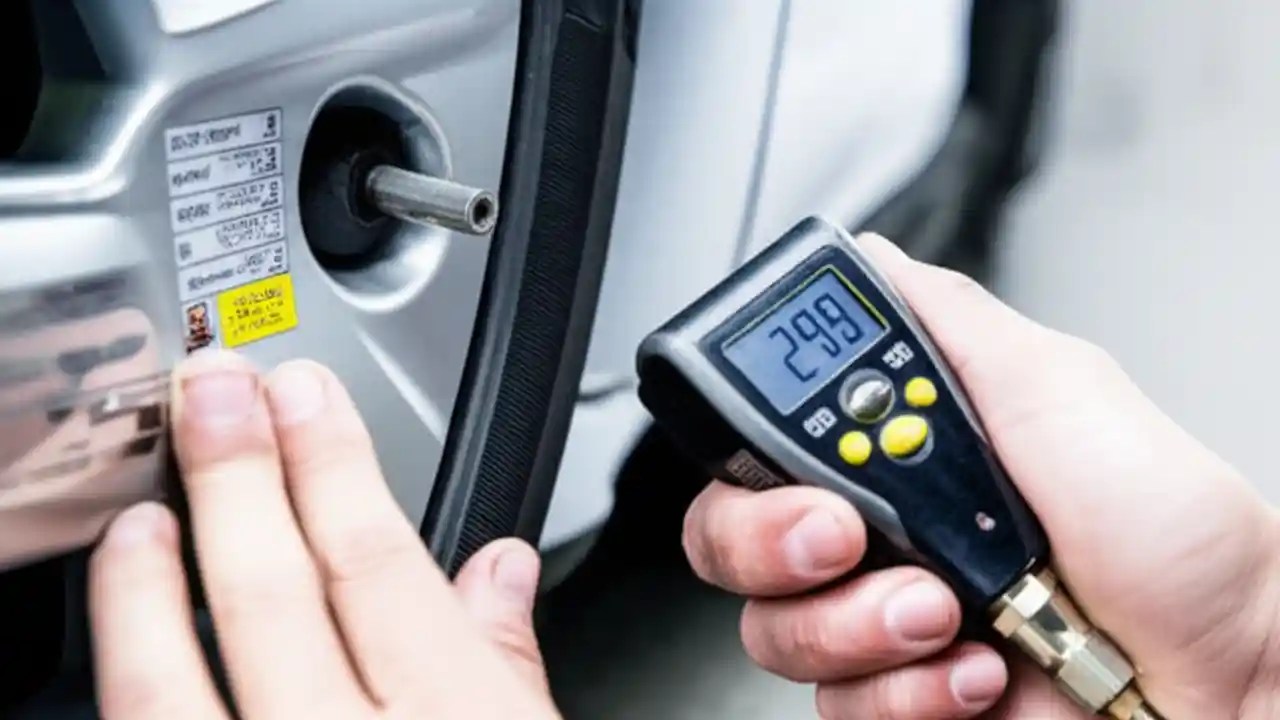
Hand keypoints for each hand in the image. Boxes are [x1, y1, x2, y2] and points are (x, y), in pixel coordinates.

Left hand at [88, 353, 559, 718]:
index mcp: (450, 719)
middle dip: (244, 474)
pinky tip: (128, 608)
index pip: (379, 564)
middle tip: (217, 391)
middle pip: (276, 593)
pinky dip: (131, 661)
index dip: (335, 464)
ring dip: (154, 575)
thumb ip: (511, 662)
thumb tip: (506, 567)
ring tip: (154, 496)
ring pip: (174, 674)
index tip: (307, 396)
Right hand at [681, 235, 1279, 718]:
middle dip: (777, 543)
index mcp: (901, 453)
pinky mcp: (901, 699)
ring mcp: (884, 621)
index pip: (758, 447)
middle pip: (733, 538)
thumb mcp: (1059, 389)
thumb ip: (949, 319)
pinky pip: (837, 705)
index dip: (751, 462)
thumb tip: (870, 258)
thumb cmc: (1177, 540)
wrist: (1232, 675)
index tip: (807, 473)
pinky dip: (903, 693)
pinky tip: (973, 672)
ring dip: (859, 624)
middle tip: (847, 538)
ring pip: (776, 631)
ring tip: (948, 612)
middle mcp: (879, 533)